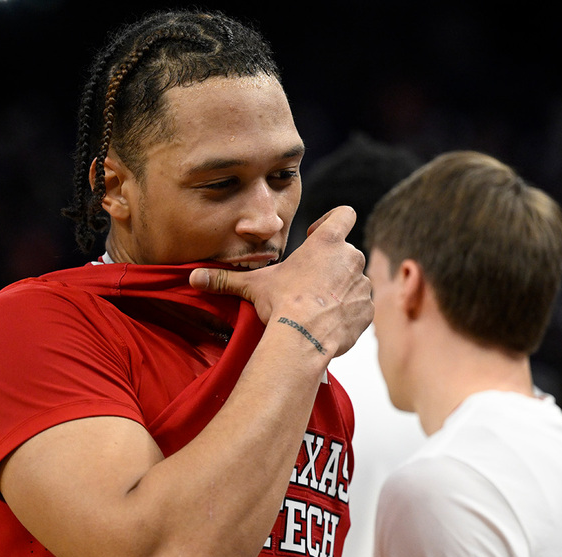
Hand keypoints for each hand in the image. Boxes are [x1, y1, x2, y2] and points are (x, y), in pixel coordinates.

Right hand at [189, 206, 372, 356]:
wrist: (304, 338)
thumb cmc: (281, 304)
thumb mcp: (253, 287)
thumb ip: (226, 279)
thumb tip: (194, 277)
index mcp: (327, 241)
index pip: (344, 213)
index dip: (331, 221)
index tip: (314, 238)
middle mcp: (350, 257)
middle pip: (345, 252)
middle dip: (331, 265)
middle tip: (308, 284)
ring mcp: (362, 283)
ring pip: (354, 281)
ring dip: (340, 290)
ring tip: (316, 307)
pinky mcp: (367, 308)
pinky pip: (360, 306)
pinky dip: (348, 312)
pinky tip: (328, 322)